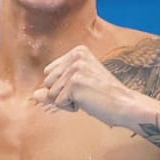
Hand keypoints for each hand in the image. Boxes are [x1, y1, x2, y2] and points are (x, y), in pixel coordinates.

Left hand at [32, 44, 151, 127]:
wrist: (125, 105)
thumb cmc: (102, 97)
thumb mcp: (76, 88)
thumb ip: (53, 89)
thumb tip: (34, 95)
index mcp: (77, 51)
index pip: (49, 73)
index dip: (63, 86)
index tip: (84, 86)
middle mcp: (76, 56)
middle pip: (48, 83)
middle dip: (63, 94)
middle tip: (87, 93)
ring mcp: (75, 69)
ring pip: (51, 94)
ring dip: (67, 101)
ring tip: (88, 97)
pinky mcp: (75, 83)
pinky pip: (58, 103)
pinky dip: (71, 107)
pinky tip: (89, 102)